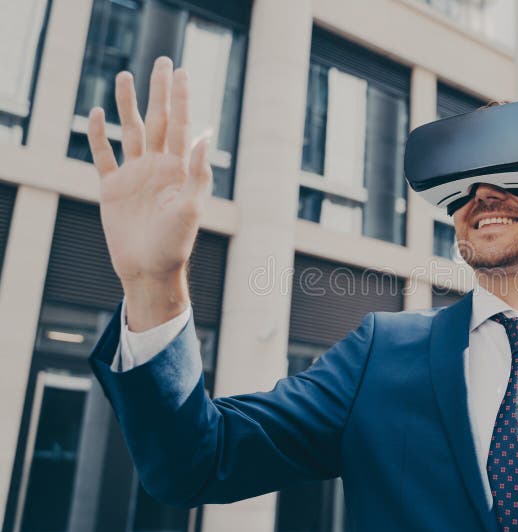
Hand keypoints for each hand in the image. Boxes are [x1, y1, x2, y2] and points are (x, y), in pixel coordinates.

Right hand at [88, 57, 211, 329]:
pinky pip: (103, 156)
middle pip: (158, 120)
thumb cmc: (174, 244)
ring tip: (124, 76)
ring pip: (130, 131)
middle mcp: (157, 166)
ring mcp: (134, 175)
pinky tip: (96, 114)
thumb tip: (207, 134)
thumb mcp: (191, 208)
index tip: (181, 72)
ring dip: (126, 105)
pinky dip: (98, 136)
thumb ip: (198, 172)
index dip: (181, 98)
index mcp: (179, 170)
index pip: (181, 125)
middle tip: (162, 61)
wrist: (148, 270)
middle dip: (159, 91)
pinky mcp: (112, 188)